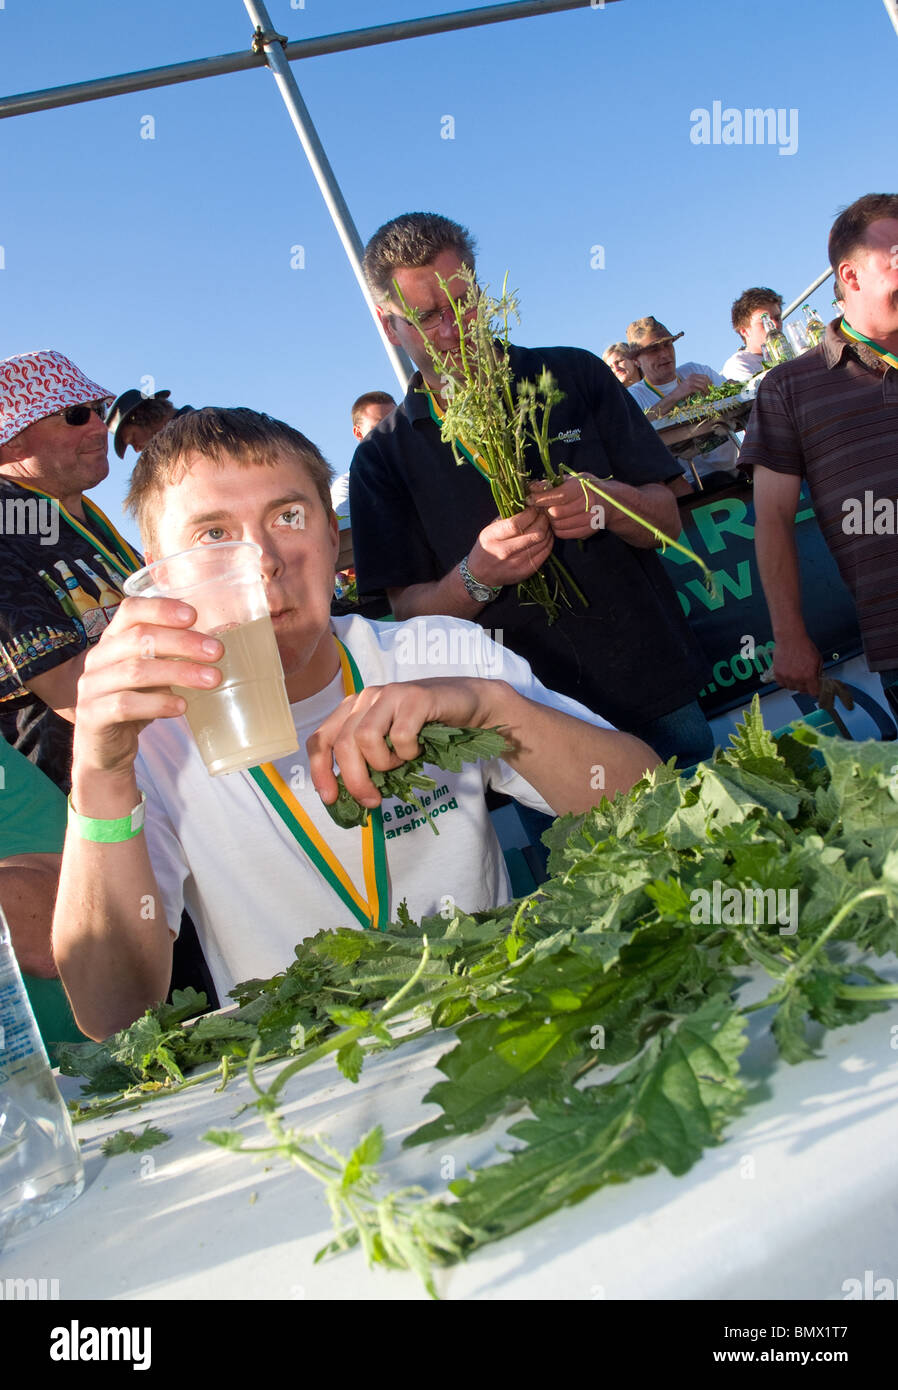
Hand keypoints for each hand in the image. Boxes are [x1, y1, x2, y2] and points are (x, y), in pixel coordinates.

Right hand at [71, 597, 223, 777]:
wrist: (105, 750)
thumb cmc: (134, 704)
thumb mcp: (152, 675)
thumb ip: (170, 657)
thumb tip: (213, 645)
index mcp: (111, 640)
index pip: (130, 610)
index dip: (161, 608)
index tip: (194, 615)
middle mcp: (97, 659)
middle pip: (139, 638)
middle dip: (183, 642)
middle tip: (217, 651)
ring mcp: (91, 687)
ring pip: (136, 671)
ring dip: (180, 672)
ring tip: (212, 679)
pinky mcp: (93, 716)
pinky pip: (126, 704)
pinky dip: (159, 703)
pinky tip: (182, 706)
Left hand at [307, 677, 507, 809]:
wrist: (467, 704)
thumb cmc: (425, 728)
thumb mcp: (389, 746)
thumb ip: (367, 762)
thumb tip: (350, 797)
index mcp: (353, 708)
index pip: (322, 739)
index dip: (320, 771)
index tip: (331, 799)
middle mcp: (366, 697)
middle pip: (344, 743)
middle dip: (355, 780)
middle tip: (372, 800)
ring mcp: (390, 694)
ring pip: (366, 738)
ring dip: (384, 762)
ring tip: (401, 762)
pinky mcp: (415, 697)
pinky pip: (400, 736)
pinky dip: (408, 752)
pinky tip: (418, 748)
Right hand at [466, 507, 553, 588]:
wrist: (481, 573)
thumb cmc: (487, 546)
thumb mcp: (490, 528)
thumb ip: (507, 516)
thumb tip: (528, 503)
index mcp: (492, 537)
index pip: (517, 523)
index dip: (531, 513)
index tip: (534, 508)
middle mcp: (504, 551)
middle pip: (535, 533)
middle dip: (543, 520)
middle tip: (543, 515)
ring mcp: (516, 563)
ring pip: (543, 542)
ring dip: (548, 530)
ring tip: (545, 524)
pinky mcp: (526, 571)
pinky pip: (545, 553)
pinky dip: (549, 542)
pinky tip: (546, 536)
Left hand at [528, 474, 610, 539]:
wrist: (608, 502)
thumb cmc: (584, 487)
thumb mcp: (570, 479)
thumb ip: (551, 483)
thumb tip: (531, 487)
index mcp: (584, 487)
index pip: (559, 496)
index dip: (541, 498)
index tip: (529, 498)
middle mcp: (589, 504)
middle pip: (556, 513)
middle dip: (544, 510)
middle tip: (540, 506)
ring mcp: (590, 520)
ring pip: (558, 525)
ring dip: (549, 520)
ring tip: (550, 513)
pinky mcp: (588, 531)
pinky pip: (563, 534)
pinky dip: (556, 529)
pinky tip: (558, 521)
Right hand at [675, 372, 712, 399]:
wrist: (675, 396)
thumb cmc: (683, 392)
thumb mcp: (690, 385)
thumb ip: (697, 383)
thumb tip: (708, 386)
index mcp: (692, 375)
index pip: (705, 376)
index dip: (710, 381)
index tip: (712, 387)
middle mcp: (692, 377)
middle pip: (705, 380)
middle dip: (709, 386)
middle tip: (711, 391)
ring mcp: (691, 382)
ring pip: (703, 385)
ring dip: (707, 391)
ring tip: (707, 395)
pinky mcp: (690, 387)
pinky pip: (700, 390)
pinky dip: (703, 393)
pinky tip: (704, 396)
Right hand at [771, 632, 822, 696]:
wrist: (791, 638)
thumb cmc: (804, 645)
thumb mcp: (818, 659)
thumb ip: (818, 671)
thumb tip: (817, 678)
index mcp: (809, 675)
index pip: (813, 692)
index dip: (815, 690)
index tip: (814, 688)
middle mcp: (797, 678)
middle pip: (802, 691)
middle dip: (805, 686)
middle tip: (805, 680)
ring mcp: (786, 676)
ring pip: (791, 688)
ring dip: (794, 684)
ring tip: (796, 676)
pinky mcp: (778, 673)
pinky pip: (781, 683)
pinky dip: (784, 681)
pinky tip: (788, 675)